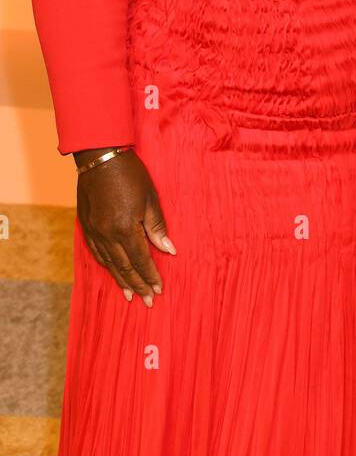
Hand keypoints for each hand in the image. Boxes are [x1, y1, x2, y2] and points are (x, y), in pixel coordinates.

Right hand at [75, 149, 175, 304]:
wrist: (100, 155)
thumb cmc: (130, 173)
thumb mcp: (150, 197)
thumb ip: (157, 226)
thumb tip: (169, 250)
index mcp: (124, 227)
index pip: (140, 259)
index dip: (150, 275)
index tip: (159, 289)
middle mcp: (106, 234)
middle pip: (124, 266)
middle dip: (137, 284)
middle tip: (148, 300)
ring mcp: (93, 231)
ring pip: (108, 263)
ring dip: (120, 280)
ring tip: (130, 294)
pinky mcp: (86, 226)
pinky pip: (96, 253)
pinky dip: (106, 265)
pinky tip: (113, 272)